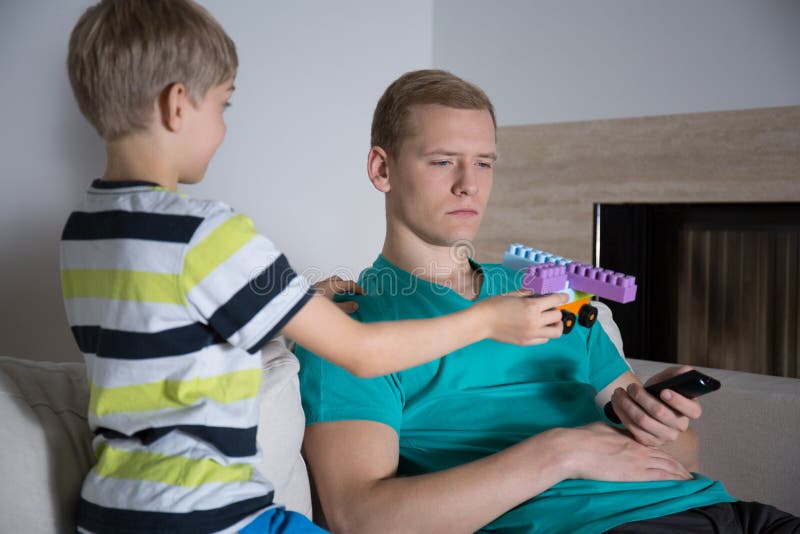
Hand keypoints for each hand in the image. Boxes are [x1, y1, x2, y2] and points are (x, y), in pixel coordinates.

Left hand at [312, 275, 364, 313]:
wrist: (293, 305)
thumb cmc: (313, 308)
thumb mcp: (333, 309)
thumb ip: (346, 307)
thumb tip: (355, 305)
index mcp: (331, 286)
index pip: (348, 283)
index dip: (357, 288)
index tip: (363, 294)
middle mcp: (323, 284)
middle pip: (338, 280)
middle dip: (346, 285)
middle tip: (351, 293)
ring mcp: (316, 287)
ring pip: (329, 283)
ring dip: (336, 288)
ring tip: (340, 298)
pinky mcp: (309, 292)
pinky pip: (323, 288)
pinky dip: (329, 292)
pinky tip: (328, 301)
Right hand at [478, 291, 566, 344]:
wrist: (481, 322)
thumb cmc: (494, 305)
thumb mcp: (513, 294)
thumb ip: (528, 294)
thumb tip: (539, 294)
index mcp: (531, 306)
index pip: (556, 300)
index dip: (562, 297)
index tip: (564, 296)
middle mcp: (535, 321)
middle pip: (557, 316)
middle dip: (556, 310)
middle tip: (549, 308)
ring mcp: (531, 333)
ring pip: (556, 332)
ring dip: (555, 324)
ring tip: (549, 321)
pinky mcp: (526, 342)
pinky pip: (544, 339)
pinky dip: (545, 333)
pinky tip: (538, 328)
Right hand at [553, 422, 691, 481]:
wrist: (574, 448)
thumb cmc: (582, 438)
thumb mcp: (602, 430)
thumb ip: (615, 434)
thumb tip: (619, 435)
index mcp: (629, 437)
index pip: (653, 447)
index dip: (665, 455)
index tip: (672, 461)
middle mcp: (638, 447)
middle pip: (664, 458)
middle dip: (677, 466)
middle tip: (688, 474)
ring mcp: (638, 459)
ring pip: (667, 467)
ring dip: (680, 474)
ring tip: (690, 481)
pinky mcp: (636, 472)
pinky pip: (662, 476)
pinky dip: (675, 480)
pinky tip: (683, 483)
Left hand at [610, 365, 702, 447]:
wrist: (646, 405)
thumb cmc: (659, 391)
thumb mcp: (668, 379)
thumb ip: (677, 374)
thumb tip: (686, 371)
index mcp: (691, 410)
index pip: (692, 410)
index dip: (678, 401)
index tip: (664, 391)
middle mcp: (681, 426)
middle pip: (660, 412)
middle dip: (641, 397)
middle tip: (631, 387)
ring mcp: (666, 436)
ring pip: (643, 420)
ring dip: (627, 404)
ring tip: (618, 392)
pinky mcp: (650, 442)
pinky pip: (633, 429)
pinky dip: (622, 413)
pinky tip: (617, 403)